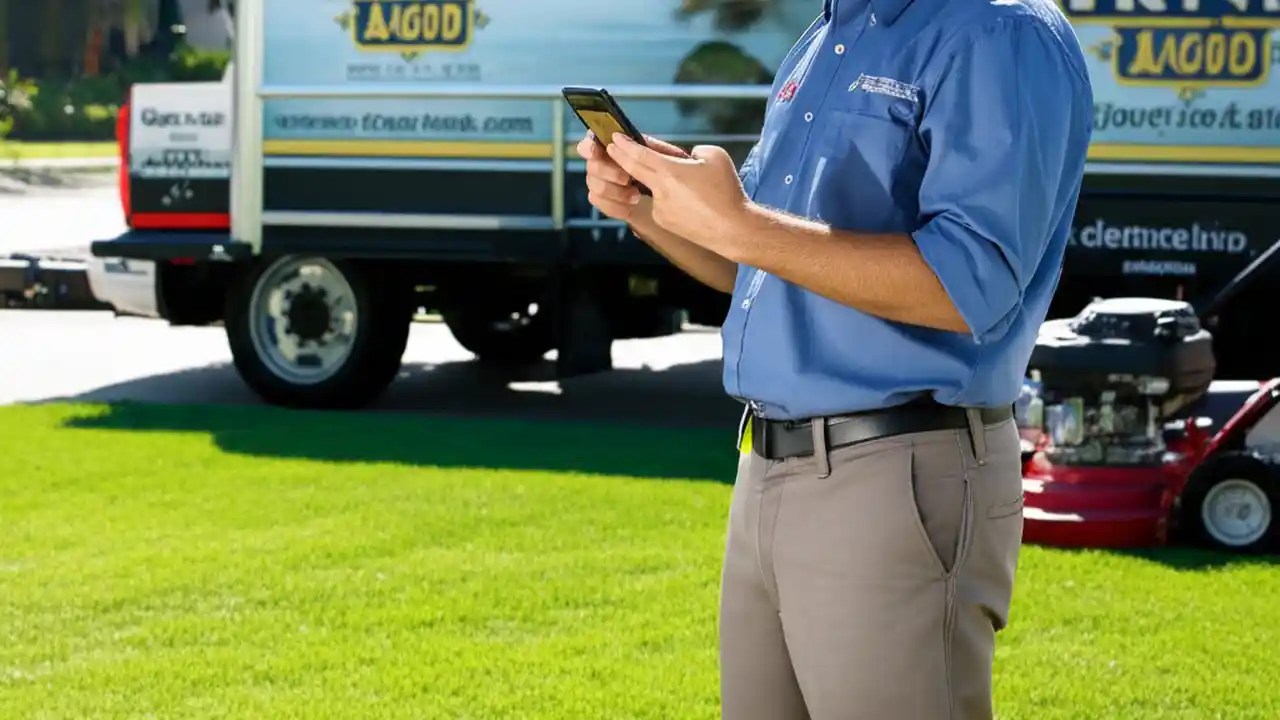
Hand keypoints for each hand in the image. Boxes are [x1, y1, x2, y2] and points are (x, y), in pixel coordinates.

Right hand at [576, 132, 687, 224]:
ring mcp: (602, 184)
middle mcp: (603, 164)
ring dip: (614, 191)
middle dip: (609, 172)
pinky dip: (614, 205)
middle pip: (591, 166)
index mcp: (614, 147)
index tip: (601, 149)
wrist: (673, 202)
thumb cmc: (670, 173)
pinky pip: (598, 203)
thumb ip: (648, 146)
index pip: (591, 143)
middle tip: (627, 179)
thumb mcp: (668, 157)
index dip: (590, 146)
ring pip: (594, 186)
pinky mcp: (606, 202)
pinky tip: (630, 205)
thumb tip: (626, 138)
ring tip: (636, 195)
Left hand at [605, 134, 751, 257]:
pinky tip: (690, 202)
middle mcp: (660, 190)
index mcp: (670, 172)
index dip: (625, 144)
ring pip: (651, 187)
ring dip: (658, 180)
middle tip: (612, 147)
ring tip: (688, 184)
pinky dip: (668, 197)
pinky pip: (660, 203)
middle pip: (633, 170)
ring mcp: (659, 208)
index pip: (639, 154)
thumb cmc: (727, 191)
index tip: (615, 137)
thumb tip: (682, 158)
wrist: (732, 229)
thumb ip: (693, 151)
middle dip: (620, 157)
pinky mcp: (663, 221)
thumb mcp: (714, 157)